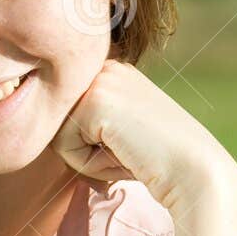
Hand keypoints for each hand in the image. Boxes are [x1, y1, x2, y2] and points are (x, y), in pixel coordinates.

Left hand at [51, 58, 236, 214]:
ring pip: (56, 135)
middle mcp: (103, 65)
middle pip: (56, 122)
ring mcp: (99, 79)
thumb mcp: (118, 130)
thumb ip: (87, 122)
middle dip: (85, 150)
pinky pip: (63, 147)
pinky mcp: (94, 101)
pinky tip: (125, 156)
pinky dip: (90, 164)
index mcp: (110, 69)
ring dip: (86, 159)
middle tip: (127, 152)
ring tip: (126, 153)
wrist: (196, 171)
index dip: (89, 144)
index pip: (65, 115)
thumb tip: (41, 125)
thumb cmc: (158, 161)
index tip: (129, 145)